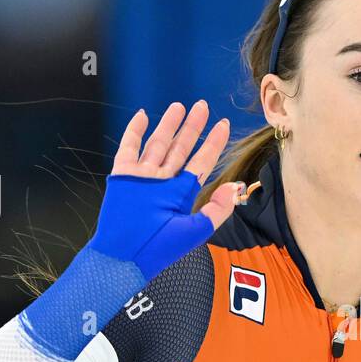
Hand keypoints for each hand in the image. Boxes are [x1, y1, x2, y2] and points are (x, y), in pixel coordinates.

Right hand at [91, 101, 256, 279]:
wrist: (125, 256)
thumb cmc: (160, 248)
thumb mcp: (196, 230)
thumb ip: (218, 209)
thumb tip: (237, 186)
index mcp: (182, 193)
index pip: (202, 162)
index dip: (213, 143)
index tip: (224, 125)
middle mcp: (163, 182)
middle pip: (181, 147)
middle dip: (192, 126)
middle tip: (202, 106)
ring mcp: (143, 176)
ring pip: (158, 143)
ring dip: (168, 124)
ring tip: (179, 106)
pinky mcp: (123, 175)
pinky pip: (129, 147)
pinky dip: (135, 130)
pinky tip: (143, 115)